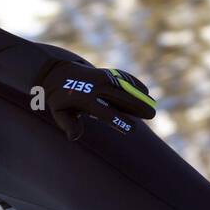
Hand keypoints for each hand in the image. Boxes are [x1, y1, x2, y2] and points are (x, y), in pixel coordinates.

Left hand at [38, 61, 155, 137]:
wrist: (57, 73)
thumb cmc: (60, 99)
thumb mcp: (59, 113)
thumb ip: (68, 125)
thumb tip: (74, 137)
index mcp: (84, 99)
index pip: (105, 112)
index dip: (119, 121)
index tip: (132, 129)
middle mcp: (95, 87)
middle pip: (120, 98)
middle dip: (136, 106)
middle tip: (151, 115)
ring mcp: (101, 77)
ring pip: (124, 87)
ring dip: (138, 95)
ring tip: (152, 104)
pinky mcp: (105, 72)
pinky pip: (122, 77)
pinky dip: (133, 82)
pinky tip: (144, 90)